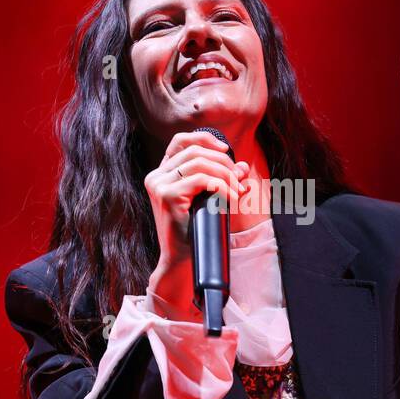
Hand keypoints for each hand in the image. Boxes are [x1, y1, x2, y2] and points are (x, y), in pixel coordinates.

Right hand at [144, 131, 249, 319]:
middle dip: (223, 162)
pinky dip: (221, 185)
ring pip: (200, 163)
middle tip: (238, 180)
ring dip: (225, 175)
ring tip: (236, 191)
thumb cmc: (196, 232)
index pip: (181, 141)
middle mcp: (156, 176)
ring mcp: (159, 185)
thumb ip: (224, 181)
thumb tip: (243, 167)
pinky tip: (230, 198)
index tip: (226, 149)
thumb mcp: (211, 200)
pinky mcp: (167, 196)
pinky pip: (201, 179)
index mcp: (162, 174)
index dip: (205, 139)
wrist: (182, 260)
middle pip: (195, 151)